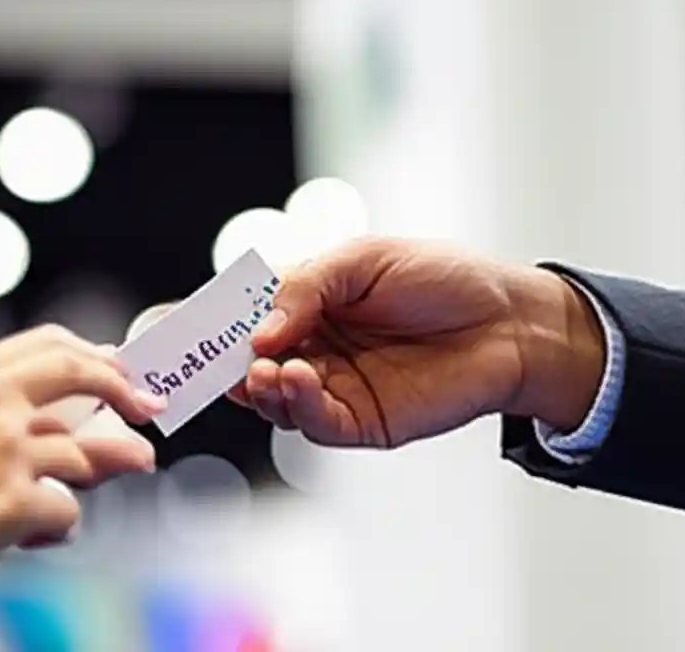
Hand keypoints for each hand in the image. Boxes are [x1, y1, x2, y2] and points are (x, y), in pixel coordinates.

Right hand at [0, 325, 162, 610]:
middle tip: (149, 410)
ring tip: (43, 515)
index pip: (50, 343)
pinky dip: (55, 530)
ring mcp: (5, 447)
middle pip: (83, 374)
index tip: (119, 371)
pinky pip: (67, 511)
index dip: (95, 357)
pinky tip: (29, 539)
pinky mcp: (15, 500)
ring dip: (78, 486)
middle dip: (126, 391)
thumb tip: (56, 416)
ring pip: (82, 457)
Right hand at [230, 238, 604, 447]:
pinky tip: (295, 378)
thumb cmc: (442, 278)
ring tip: (261, 368)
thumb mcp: (363, 260)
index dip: (210, 323)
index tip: (175, 327)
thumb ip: (306, 289)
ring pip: (274, 398)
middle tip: (202, 361)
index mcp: (308, 305)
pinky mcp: (361, 423)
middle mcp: (313, 349)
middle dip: (221, 364)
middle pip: (248, 363)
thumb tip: (257, 333)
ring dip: (258, 384)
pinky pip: (314, 421)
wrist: (509, 321)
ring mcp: (334, 388)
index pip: (245, 316)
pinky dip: (295, 403)